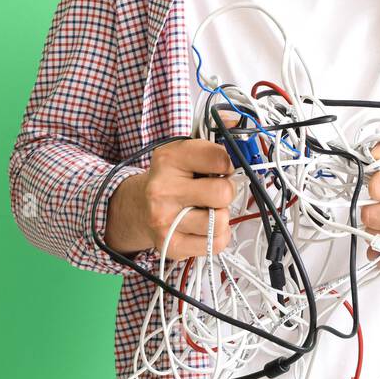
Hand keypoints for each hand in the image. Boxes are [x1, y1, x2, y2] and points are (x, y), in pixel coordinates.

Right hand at [105, 112, 240, 259]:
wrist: (139, 207)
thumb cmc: (171, 179)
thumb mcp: (185, 152)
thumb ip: (215, 145)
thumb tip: (241, 133)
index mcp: (169, 159)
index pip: (220, 158)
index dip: (227, 164)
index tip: (220, 169)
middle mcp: (163, 190)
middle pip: (223, 193)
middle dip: (226, 192)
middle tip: (214, 192)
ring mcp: (165, 221)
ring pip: (221, 221)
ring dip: (220, 216)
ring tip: (205, 209)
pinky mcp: (172, 246)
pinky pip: (215, 243)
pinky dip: (216, 236)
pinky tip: (202, 226)